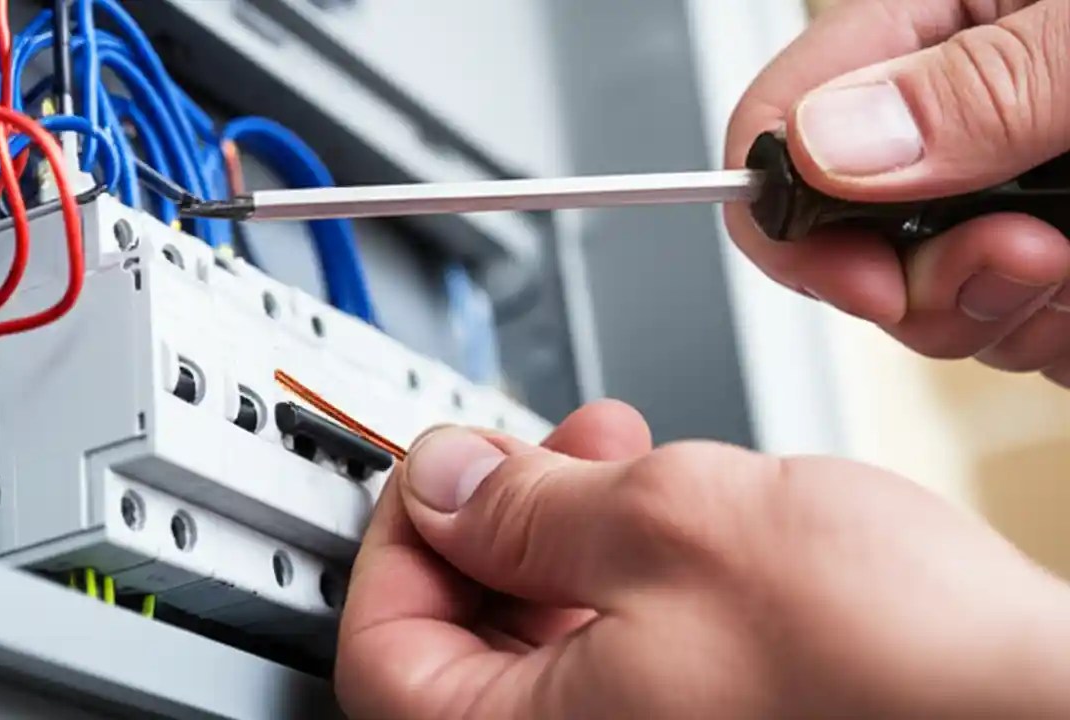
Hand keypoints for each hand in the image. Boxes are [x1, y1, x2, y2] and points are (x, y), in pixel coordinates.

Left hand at [335, 402, 1069, 717]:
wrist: (1043, 706)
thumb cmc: (895, 663)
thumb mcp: (668, 526)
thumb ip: (524, 504)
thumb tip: (444, 481)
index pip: (384, 654)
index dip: (395, 542)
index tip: (433, 471)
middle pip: (461, 645)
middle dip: (490, 520)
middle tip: (527, 448)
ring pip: (546, 639)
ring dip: (561, 531)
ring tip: (616, 451)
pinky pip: (622, 650)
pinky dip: (623, 570)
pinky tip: (672, 508)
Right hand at [725, 0, 1069, 384]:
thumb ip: (971, 91)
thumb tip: (821, 150)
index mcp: (940, 19)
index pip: (781, 118)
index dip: (790, 216)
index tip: (867, 282)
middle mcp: (954, 110)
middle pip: (842, 237)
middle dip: (924, 282)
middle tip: (1028, 256)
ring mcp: (999, 188)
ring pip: (922, 299)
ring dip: (1002, 312)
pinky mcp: (1046, 251)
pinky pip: (1003, 328)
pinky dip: (1048, 333)